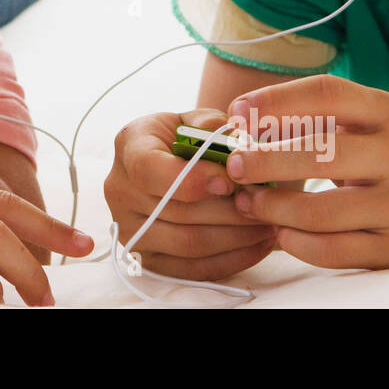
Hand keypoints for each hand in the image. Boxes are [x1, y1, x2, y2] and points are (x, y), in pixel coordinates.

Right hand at [104, 109, 278, 281]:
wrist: (175, 160)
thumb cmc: (191, 136)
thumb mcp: (200, 119)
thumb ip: (216, 126)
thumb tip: (237, 143)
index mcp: (128, 145)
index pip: (149, 169)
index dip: (191, 179)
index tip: (230, 182)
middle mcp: (119, 189)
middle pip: (177, 212)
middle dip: (230, 211)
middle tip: (267, 206)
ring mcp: (129, 228)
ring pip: (189, 244)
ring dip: (237, 237)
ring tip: (269, 224)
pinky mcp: (147, 258)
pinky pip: (193, 269)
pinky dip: (232, 260)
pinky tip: (259, 245)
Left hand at [223, 73, 388, 268]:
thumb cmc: (384, 154)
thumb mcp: (364, 123)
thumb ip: (312, 118)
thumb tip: (241, 121)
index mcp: (387, 112)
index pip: (327, 93)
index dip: (276, 100)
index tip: (236, 112)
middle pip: (320, 154)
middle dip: (265, 160)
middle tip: (233, 166)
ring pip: (321, 211)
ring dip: (273, 207)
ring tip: (248, 202)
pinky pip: (332, 250)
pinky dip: (295, 242)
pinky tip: (278, 231)